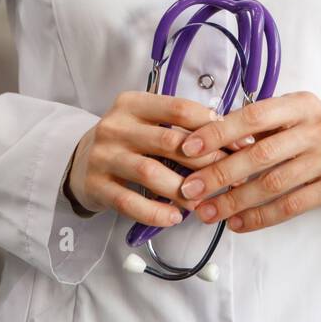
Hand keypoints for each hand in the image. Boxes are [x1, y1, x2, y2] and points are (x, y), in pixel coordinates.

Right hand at [66, 92, 256, 228]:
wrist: (80, 161)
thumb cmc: (128, 142)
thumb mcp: (148, 123)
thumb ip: (181, 126)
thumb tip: (234, 136)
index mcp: (133, 104)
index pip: (178, 109)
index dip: (213, 126)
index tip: (240, 144)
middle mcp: (115, 126)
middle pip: (168, 142)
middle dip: (203, 162)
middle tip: (228, 177)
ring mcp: (103, 156)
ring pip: (149, 172)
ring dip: (181, 189)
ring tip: (201, 201)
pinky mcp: (95, 185)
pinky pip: (128, 201)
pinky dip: (155, 211)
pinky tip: (174, 217)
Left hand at [170, 91, 320, 232]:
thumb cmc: (317, 139)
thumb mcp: (295, 120)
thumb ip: (261, 126)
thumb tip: (205, 138)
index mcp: (300, 104)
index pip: (253, 116)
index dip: (219, 132)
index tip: (189, 148)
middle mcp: (317, 127)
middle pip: (259, 153)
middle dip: (219, 173)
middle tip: (190, 189)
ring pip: (272, 184)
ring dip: (235, 201)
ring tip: (208, 212)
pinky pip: (290, 206)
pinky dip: (260, 217)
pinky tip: (239, 223)